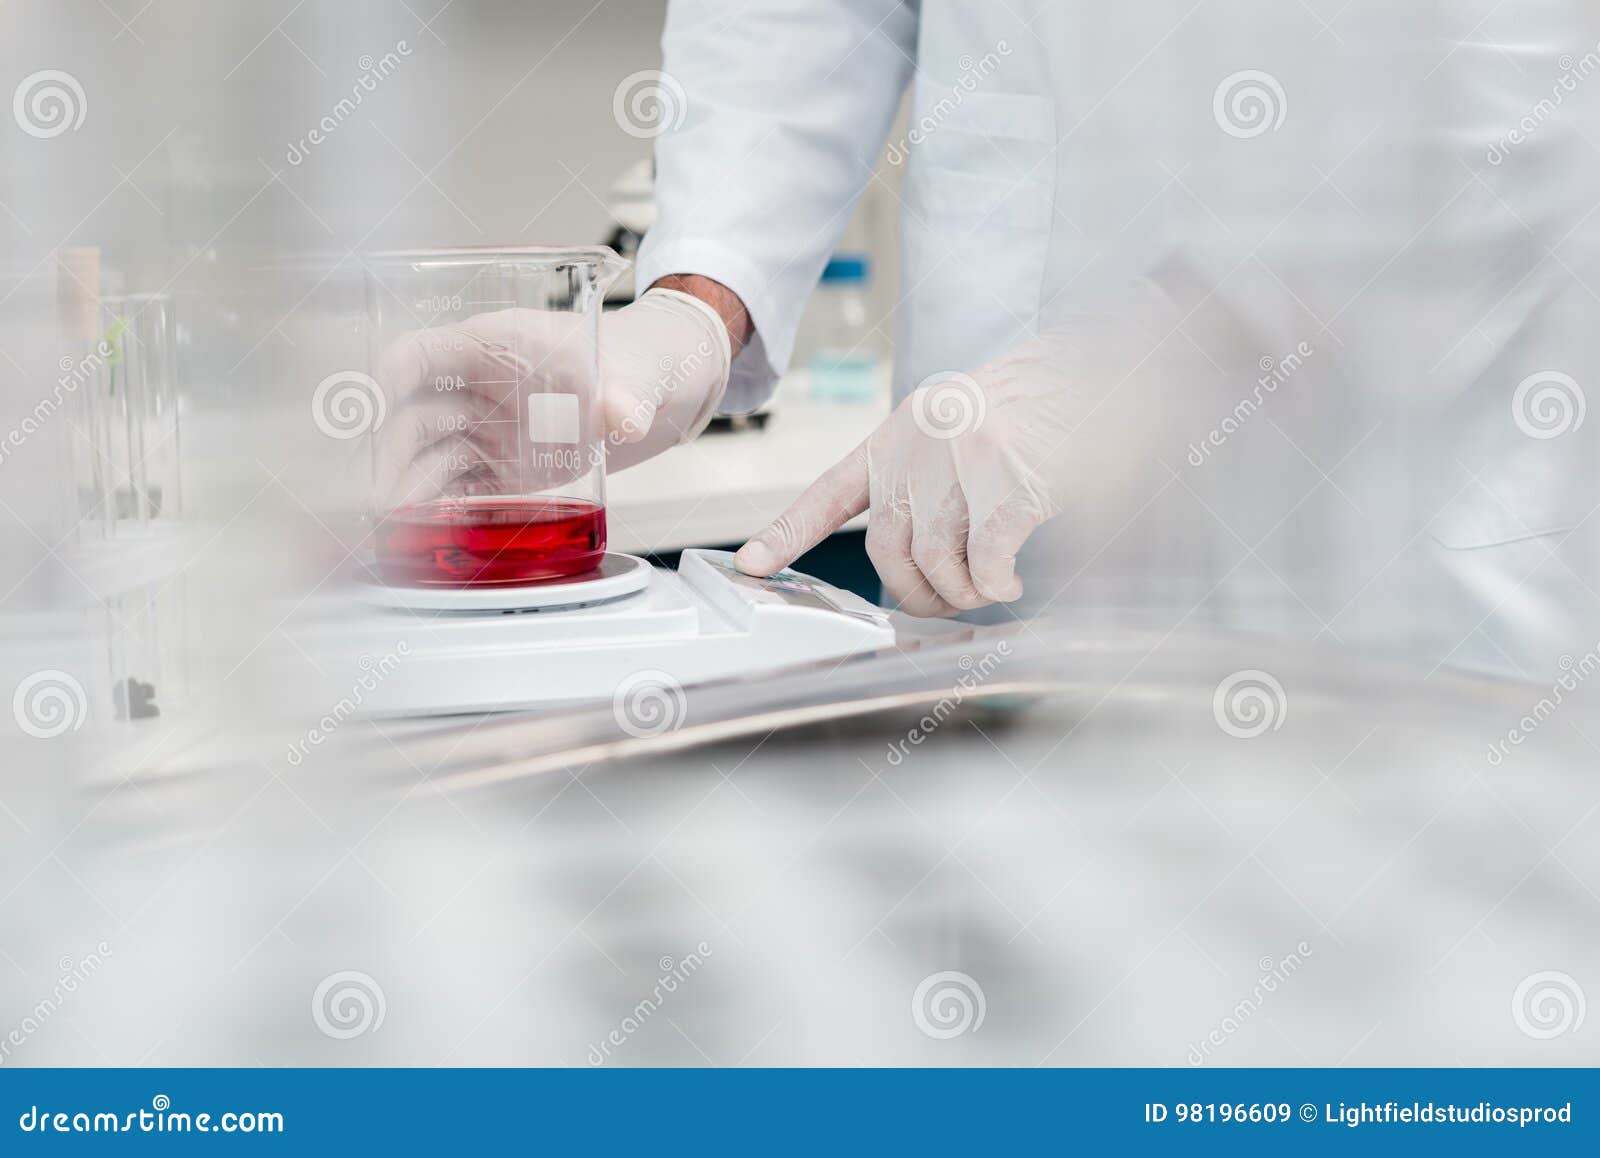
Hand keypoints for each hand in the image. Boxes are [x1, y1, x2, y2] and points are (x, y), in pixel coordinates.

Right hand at [372, 287, 733, 509]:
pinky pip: (458, 489)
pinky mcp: (502, 468)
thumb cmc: (630, 362)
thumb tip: (624, 415)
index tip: (368, 409)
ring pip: (431, 458)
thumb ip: (625, 398)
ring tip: (392, 525)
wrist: (652, 390)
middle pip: (414, 416)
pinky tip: (422, 533)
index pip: (420, 354)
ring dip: (408, 490)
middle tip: (379, 495)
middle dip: (390, 455)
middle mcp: (478, 388)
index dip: (387, 379)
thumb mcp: (632, 376)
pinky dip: (438, 510)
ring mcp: (488, 430)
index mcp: (493, 346)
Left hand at [735, 335, 1088, 615]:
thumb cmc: (1054, 407)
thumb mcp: (972, 426)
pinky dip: (997, 586)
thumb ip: (933, 478)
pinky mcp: (1010, 482)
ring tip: (991, 587)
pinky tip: (1014, 580)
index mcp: (905, 428)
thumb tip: (919, 555)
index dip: (788, 532)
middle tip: (949, 601)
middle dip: (914, 592)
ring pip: (932, 561)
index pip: (832, 489)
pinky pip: (984, 564)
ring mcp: (965, 458)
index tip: (752, 564)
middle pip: (885, 545)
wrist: (1119, 362)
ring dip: (960, 593)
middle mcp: (923, 439)